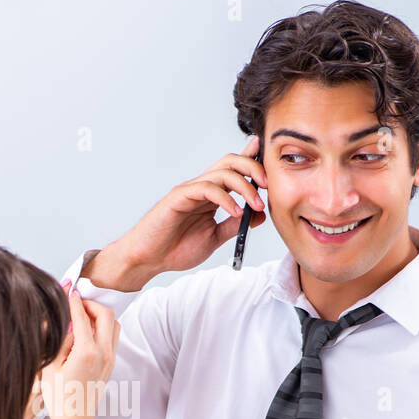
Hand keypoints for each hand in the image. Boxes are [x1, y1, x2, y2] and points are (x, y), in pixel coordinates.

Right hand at [35, 287, 120, 418]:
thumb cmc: (59, 397)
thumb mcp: (50, 365)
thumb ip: (57, 338)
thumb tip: (59, 318)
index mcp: (87, 352)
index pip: (82, 317)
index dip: (74, 302)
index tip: (69, 292)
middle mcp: (104, 354)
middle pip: (107, 315)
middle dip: (92, 305)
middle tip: (77, 304)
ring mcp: (110, 360)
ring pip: (114, 325)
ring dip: (100, 317)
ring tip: (82, 318)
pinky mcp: (111, 365)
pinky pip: (112, 338)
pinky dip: (102, 329)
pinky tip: (86, 334)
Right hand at [96, 136, 269, 289]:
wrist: (148, 259)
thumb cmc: (175, 249)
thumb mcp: (214, 238)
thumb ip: (234, 225)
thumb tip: (259, 215)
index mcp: (210, 195)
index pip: (233, 170)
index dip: (251, 160)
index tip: (270, 159)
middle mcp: (201, 188)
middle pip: (230, 162)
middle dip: (253, 168)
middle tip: (268, 185)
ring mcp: (190, 190)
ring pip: (221, 173)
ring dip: (244, 186)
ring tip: (256, 204)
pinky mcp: (179, 197)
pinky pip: (206, 189)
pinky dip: (225, 199)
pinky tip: (235, 212)